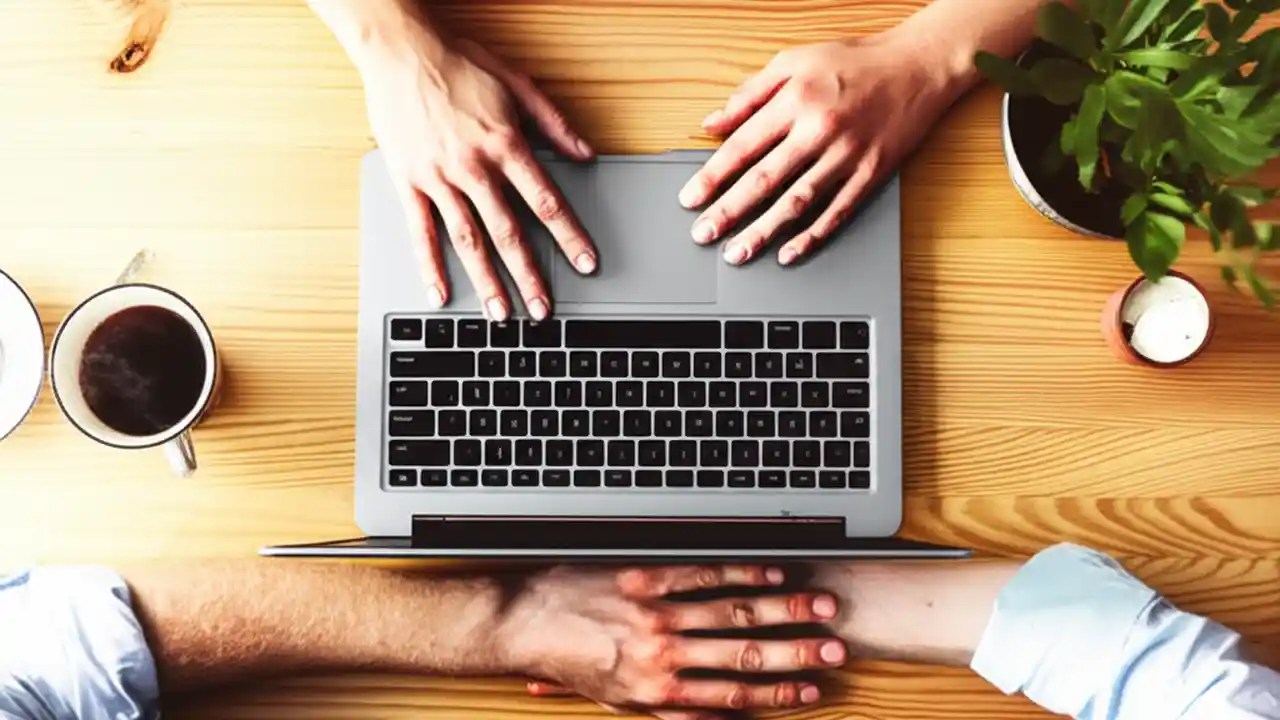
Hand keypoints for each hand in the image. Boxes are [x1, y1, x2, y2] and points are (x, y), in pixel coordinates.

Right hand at [357, 27, 596, 320]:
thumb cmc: (459, 63)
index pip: (545, 201)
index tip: (585, 263)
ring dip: (486, 281)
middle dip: (529, 275)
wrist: (401, 50)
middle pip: (508, 232)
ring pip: (467, 240)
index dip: (568, 236)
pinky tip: (440, 294)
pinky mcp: (408, 182)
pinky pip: (421, 232)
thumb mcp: (519, 83)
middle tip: (543, 310)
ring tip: (500, 314)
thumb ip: (555, 124)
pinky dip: (430, 266)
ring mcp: (438, 178)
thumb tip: (586, 154)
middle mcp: (473, 167)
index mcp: (505, 144)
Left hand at [500, 565, 845, 716]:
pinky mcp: (645, 575)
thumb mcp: (619, 702)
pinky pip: (700, 573)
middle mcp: (662, 651)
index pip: (733, 696)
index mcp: (658, 688)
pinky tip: (770, 571)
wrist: (523, 620)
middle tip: (836, 647)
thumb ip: (669, 711)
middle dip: (796, 652)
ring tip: (821, 608)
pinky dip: (739, 572)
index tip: (814, 690)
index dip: (779, 695)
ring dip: (782, 609)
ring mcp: (655, 611)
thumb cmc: (572, 661)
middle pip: (744, 653)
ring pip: (731, 611)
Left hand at [679, 32, 958, 265]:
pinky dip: (812, 236)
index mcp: (796, 99)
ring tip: (737, 252)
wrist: (919, 65)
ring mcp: (848, 154)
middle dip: (728, 212)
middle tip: (703, 235)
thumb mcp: (793, 61)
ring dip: (763, 231)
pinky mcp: (872, 172)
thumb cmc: (855, 61)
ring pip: (797, 201)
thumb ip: (749, 94)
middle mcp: (820, 129)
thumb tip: (712, 123)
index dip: (712, 177)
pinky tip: (789, 252)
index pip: (743, 146)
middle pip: (764, 179)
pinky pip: (838, 211)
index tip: (689, 200)